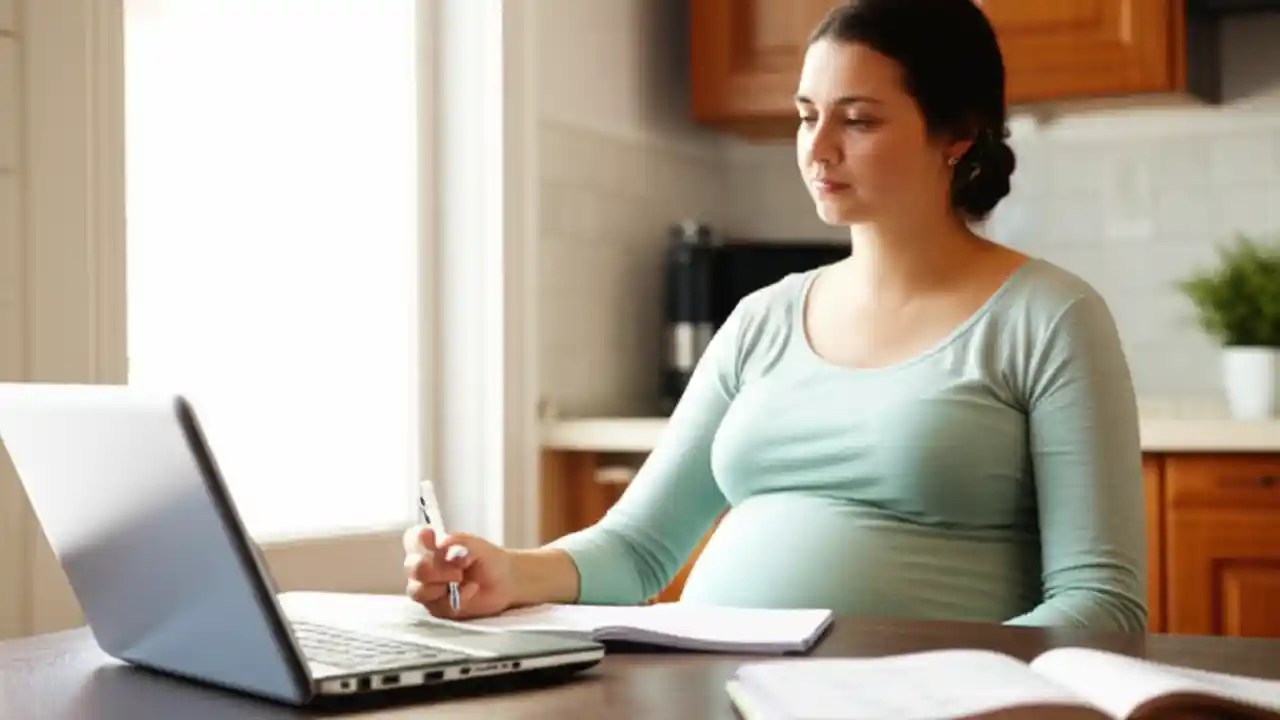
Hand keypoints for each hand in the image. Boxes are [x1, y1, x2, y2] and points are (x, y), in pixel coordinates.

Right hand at [402, 525, 516, 619]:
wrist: (506, 581)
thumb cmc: (488, 559)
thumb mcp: (478, 545)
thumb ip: (460, 540)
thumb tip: (442, 543)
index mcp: (431, 548)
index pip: (412, 540)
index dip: (416, 539)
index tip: (431, 536)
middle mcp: (425, 568)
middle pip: (412, 568)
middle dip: (432, 570)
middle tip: (457, 571)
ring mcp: (429, 589)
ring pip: (416, 591)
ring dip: (439, 585)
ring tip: (461, 578)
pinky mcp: (438, 607)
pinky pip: (437, 606)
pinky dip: (456, 598)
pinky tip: (471, 589)